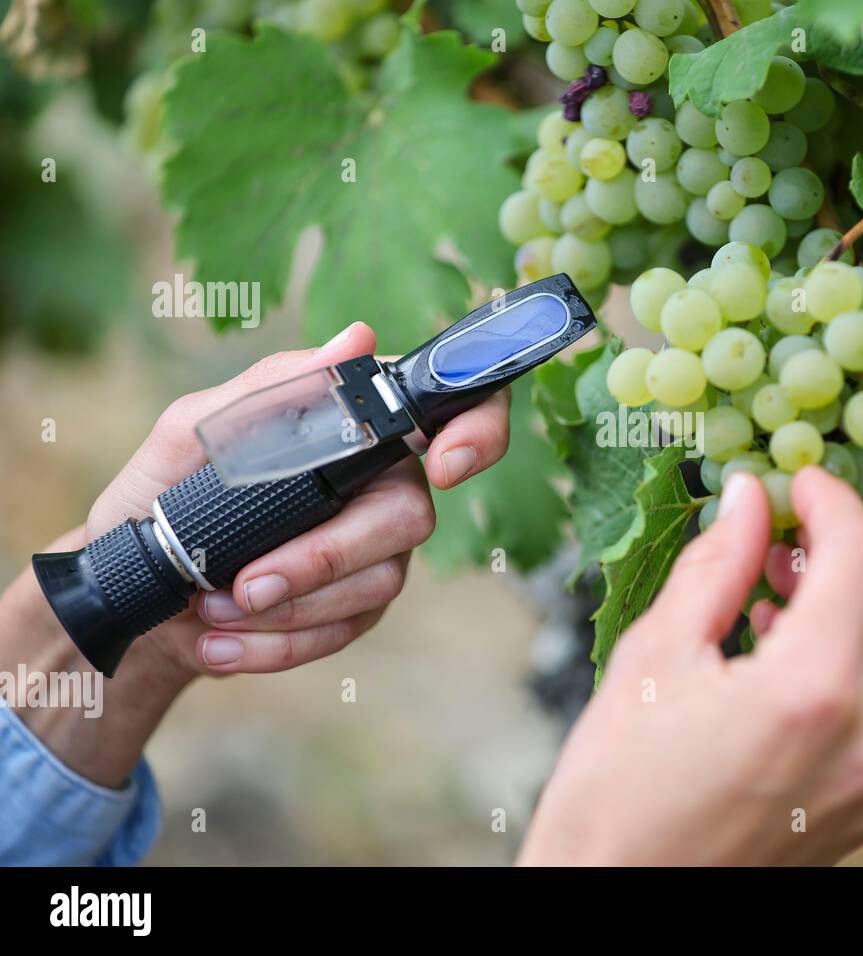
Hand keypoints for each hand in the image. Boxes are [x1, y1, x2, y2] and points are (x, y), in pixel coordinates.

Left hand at [2, 321, 510, 784]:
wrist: (138, 589)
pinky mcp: (358, 608)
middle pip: (411, 515)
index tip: (447, 464)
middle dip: (327, 557)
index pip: (452, 407)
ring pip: (378, 582)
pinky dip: (278, 645)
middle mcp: (384, 482)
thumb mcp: (193, 429)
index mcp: (359, 423)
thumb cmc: (164, 493)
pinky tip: (221, 644)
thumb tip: (357, 338)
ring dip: (290, 608)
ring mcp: (377, 549)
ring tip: (211, 610)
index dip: (479, 430)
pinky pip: (345, 631)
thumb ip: (273, 388)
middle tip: (247, 583)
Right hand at [518, 467, 862, 865]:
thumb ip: (717, 567)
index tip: (801, 480)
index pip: (860, 557)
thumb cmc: (615, 799)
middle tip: (793, 524)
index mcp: (809, 693)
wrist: (619, 902)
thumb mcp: (654, 658)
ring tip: (781, 581)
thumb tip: (748, 499)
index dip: (833, 502)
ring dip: (859, 597)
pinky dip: (856, 654)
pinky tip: (790, 643)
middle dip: (856, 544)